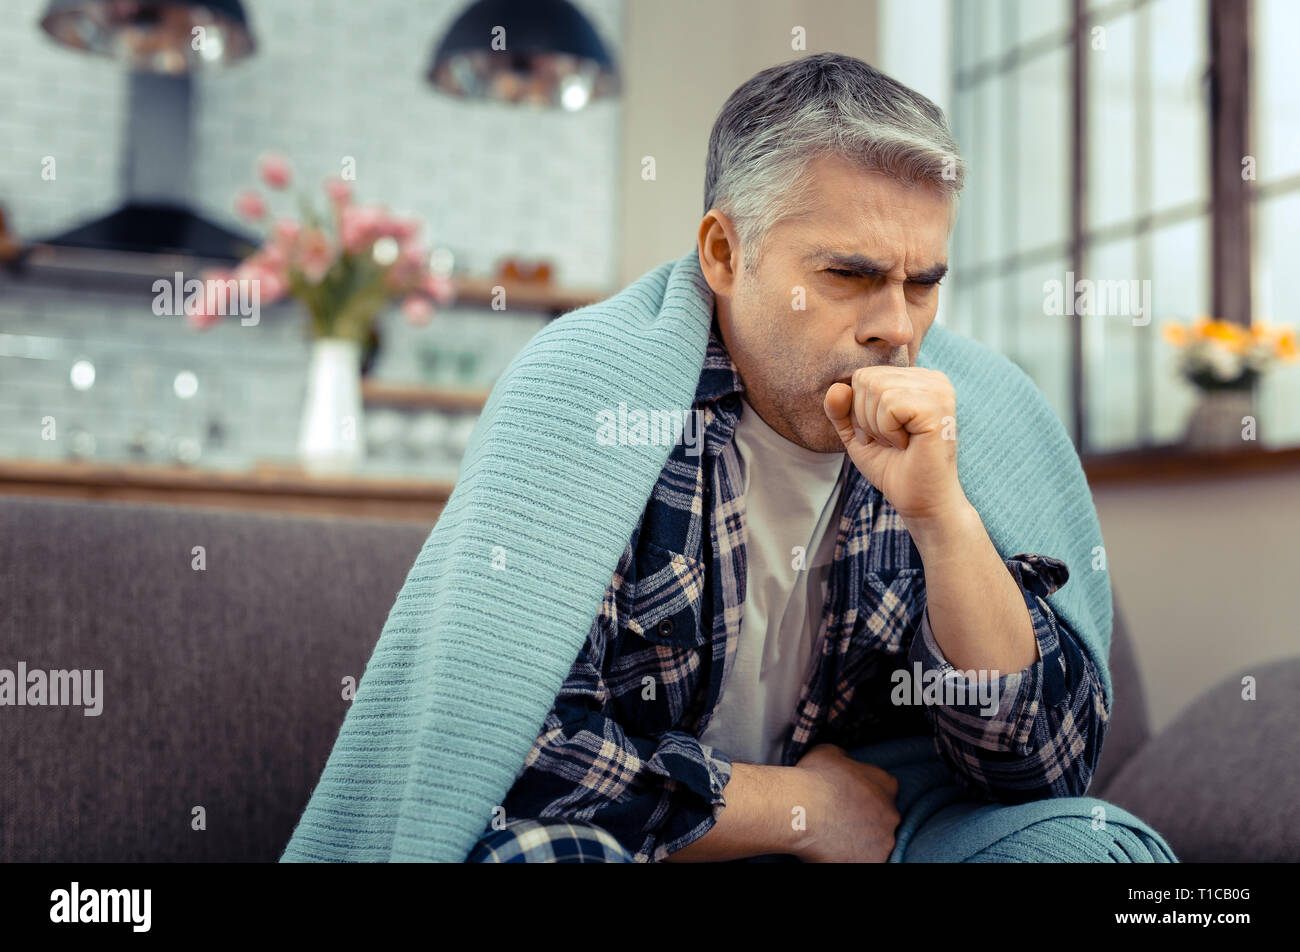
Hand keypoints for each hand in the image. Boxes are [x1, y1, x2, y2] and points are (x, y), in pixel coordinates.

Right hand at [793, 743, 900, 862]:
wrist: (799, 808)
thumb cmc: (812, 778)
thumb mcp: (829, 752)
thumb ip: (845, 759)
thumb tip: (844, 763)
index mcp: (885, 784)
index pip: (885, 789)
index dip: (867, 795)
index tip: (851, 799)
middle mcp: (891, 813)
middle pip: (884, 818)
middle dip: (866, 820)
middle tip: (841, 820)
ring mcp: (884, 840)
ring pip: (876, 842)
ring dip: (861, 841)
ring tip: (835, 838)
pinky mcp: (872, 861)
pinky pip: (866, 860)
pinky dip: (853, 857)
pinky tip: (835, 851)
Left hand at [823, 366, 966, 526]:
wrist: (920, 501)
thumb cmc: (893, 468)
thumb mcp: (857, 434)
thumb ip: (840, 410)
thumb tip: (836, 387)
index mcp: (916, 379)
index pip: (864, 376)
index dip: (860, 411)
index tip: (883, 436)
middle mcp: (931, 378)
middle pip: (867, 379)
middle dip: (866, 418)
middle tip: (891, 442)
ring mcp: (938, 390)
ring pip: (877, 389)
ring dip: (878, 426)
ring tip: (899, 443)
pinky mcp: (937, 406)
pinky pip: (889, 404)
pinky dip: (887, 431)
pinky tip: (907, 444)